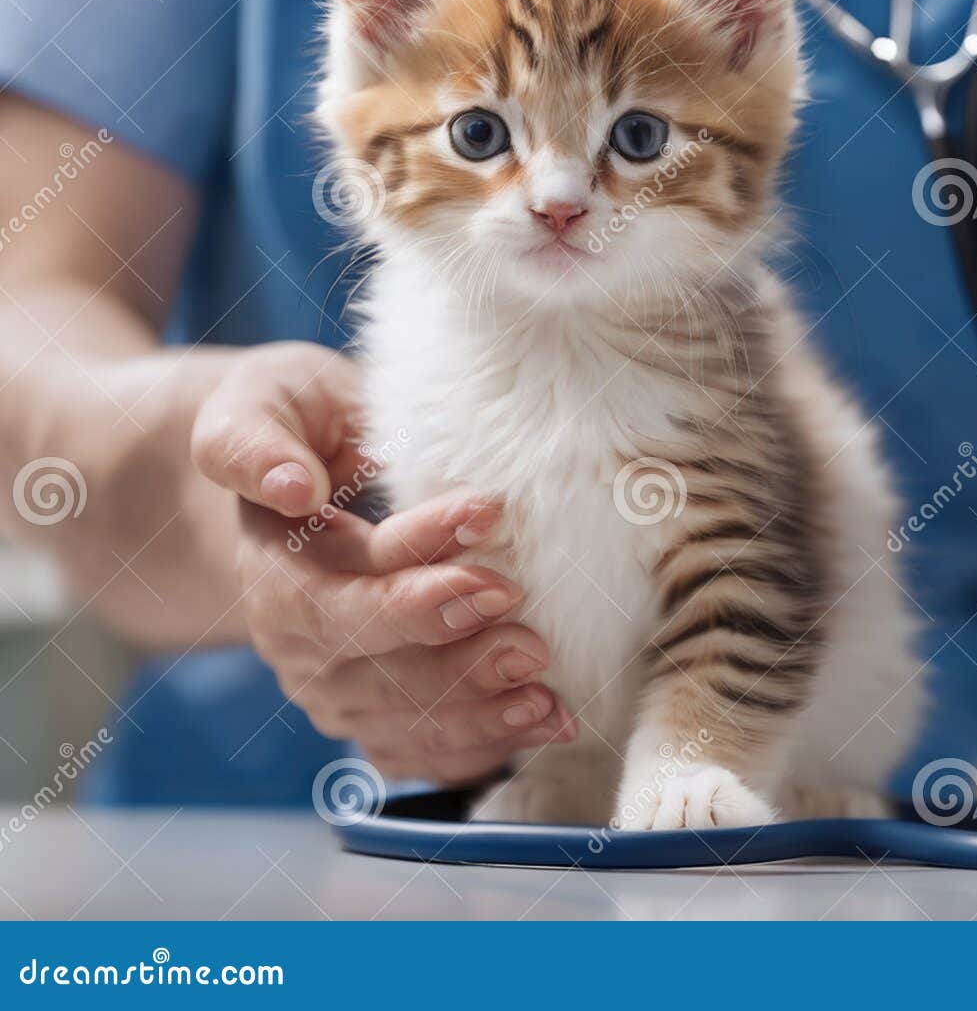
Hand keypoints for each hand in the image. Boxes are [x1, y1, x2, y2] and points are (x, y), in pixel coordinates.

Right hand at [192, 342, 574, 783]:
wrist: (294, 478)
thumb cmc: (295, 425)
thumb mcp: (261, 402)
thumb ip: (255, 441)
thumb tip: (292, 488)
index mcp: (273, 571)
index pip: (338, 602)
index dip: (410, 595)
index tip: (488, 550)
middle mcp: (296, 643)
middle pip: (374, 677)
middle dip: (457, 662)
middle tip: (529, 641)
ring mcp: (333, 686)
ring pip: (402, 724)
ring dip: (477, 714)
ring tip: (544, 695)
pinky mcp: (372, 711)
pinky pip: (422, 749)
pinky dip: (482, 745)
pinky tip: (540, 723)